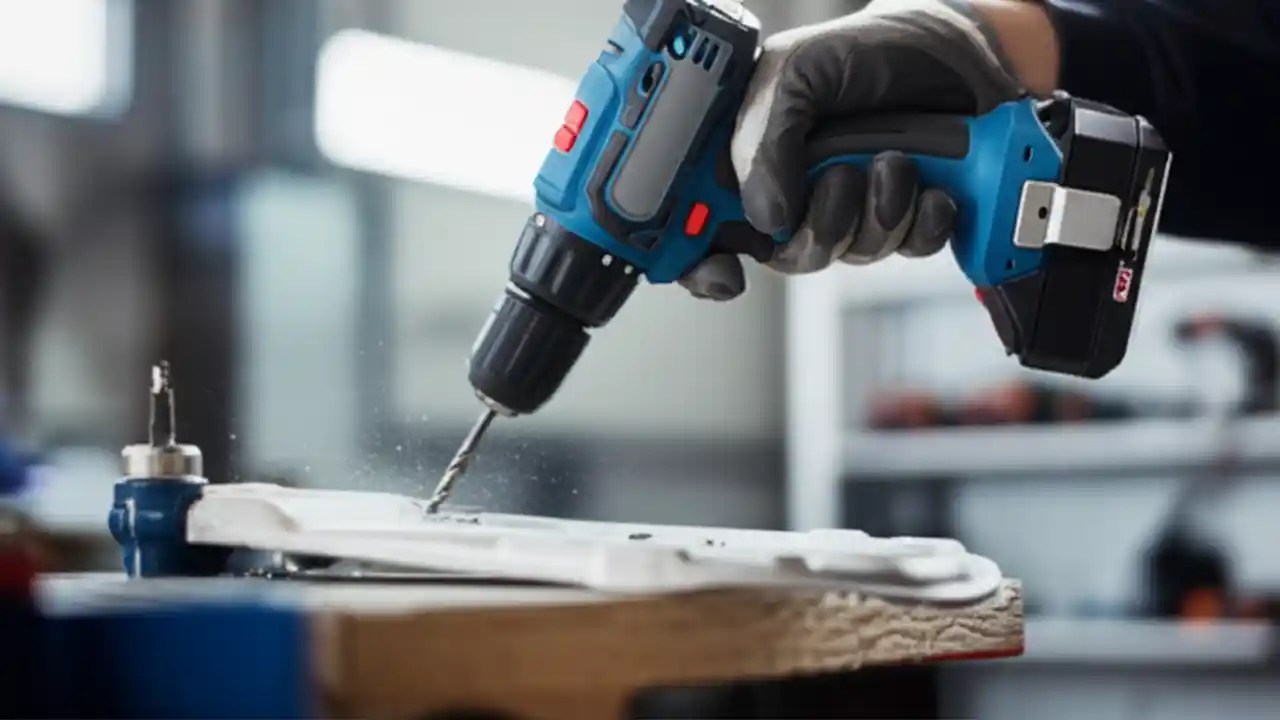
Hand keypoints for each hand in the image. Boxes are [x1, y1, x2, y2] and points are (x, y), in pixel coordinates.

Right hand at [680, 0, 1036, 300]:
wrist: (962, 53)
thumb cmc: (871, 50)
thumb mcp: (798, 71)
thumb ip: (764, 140)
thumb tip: (767, 219)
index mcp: (749, 157)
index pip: (704, 227)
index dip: (704, 260)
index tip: (725, 271)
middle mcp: (793, 189)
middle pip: (785, 255)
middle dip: (821, 224)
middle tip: (842, 177)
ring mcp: (850, 209)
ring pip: (848, 253)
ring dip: (879, 210)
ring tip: (896, 159)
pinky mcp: (904, 220)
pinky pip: (906, 250)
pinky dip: (923, 221)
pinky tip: (933, 186)